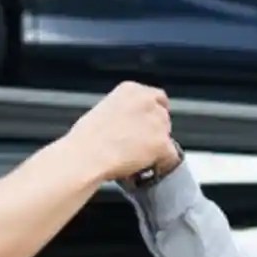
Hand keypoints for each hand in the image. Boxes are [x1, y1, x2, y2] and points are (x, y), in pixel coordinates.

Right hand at [63, 81, 180, 181]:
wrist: (86, 156)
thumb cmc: (85, 140)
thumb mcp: (103, 111)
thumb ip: (123, 112)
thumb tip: (131, 124)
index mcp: (130, 89)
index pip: (156, 97)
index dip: (154, 112)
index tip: (150, 123)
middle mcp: (147, 101)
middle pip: (163, 116)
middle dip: (155, 130)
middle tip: (141, 145)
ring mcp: (156, 121)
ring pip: (167, 135)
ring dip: (158, 146)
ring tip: (139, 158)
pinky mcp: (162, 142)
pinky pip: (171, 155)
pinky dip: (162, 163)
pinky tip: (148, 167)